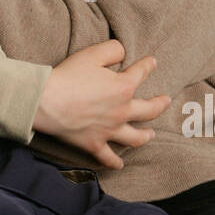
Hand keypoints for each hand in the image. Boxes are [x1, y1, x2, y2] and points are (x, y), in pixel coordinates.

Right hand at [32, 40, 170, 168]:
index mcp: (123, 88)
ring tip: (151, 134)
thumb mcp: (92, 54)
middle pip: (148, 110)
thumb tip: (122, 52)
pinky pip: (109, 157)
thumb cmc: (68, 76)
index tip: (152, 63)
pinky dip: (115, 162)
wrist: (47, 101)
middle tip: (166, 101)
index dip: (148, 66)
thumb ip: (112, 50)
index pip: (141, 74)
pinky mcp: (94, 144)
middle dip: (160, 104)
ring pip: (135, 137)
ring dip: (146, 136)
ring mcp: (109, 131)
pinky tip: (120, 164)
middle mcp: (122, 111)